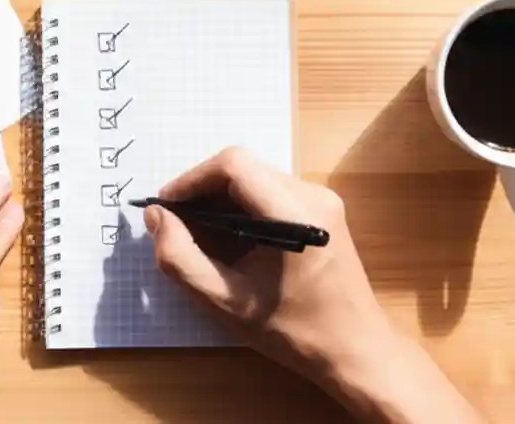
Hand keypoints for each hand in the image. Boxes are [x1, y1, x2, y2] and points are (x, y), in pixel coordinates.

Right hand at [146, 147, 482, 422]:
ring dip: (221, 199)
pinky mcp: (323, 210)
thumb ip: (182, 259)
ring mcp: (322, 200)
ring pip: (255, 178)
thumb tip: (157, 217)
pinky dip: (241, 207)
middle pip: (243, 168)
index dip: (191, 179)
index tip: (166, 209)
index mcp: (294, 212)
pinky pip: (271, 192)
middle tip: (176, 225)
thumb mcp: (227, 302)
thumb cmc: (294, 332)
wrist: (356, 351)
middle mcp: (312, 194)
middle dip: (202, 191)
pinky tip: (229, 240)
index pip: (233, 164)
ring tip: (198, 235)